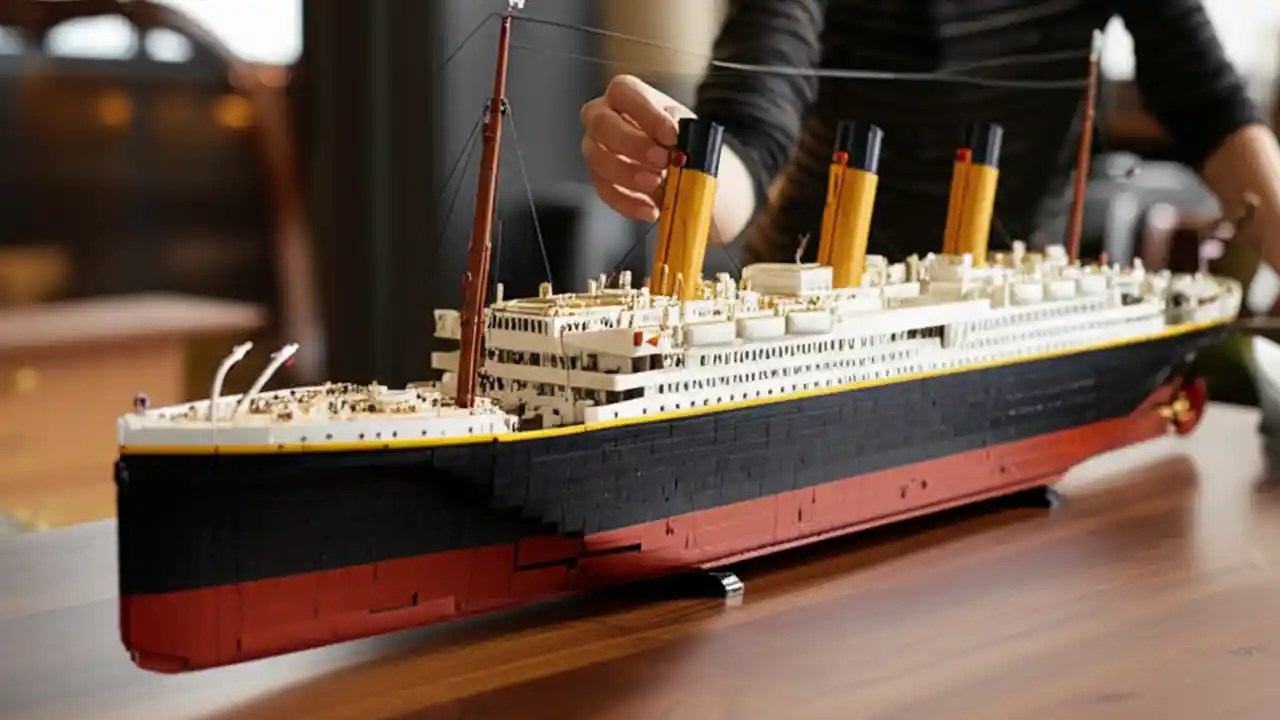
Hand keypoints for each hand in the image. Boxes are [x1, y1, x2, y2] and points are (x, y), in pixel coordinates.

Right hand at [580, 75, 690, 221]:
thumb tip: (676, 148)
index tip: (672, 135)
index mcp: (632, 97)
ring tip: (659, 184)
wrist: (693, 181)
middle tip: (663, 161)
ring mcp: (598, 148)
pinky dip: (628, 202)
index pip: (624, 91)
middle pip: (601, 122)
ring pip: (596, 157)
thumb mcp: (695, 137)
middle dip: (632, 144)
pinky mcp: (601, 179)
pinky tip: (652, 209)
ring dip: (628, 174)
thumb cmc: (691, 150)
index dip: (645, 112)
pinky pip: (604, 190)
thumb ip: (685, 137)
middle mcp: (607, 118)